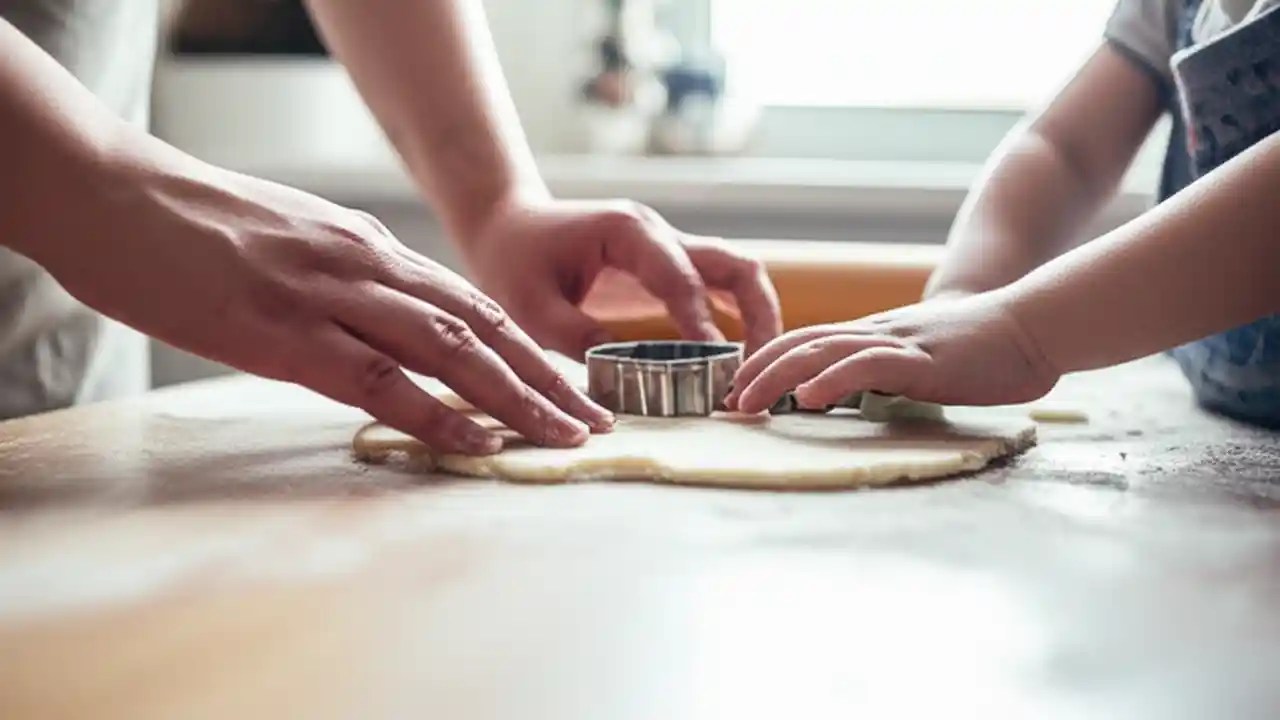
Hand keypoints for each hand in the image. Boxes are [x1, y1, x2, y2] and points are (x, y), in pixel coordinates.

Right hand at [42, 149, 613, 453]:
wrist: (113, 194)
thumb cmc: (193, 224)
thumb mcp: (292, 243)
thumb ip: (346, 281)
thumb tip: (383, 326)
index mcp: (369, 248)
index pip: (470, 304)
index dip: (527, 350)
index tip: (568, 388)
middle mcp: (366, 266)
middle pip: (481, 328)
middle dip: (545, 380)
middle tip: (592, 422)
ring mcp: (330, 295)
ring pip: (449, 351)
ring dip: (515, 400)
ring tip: (561, 439)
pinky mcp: (284, 330)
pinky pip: (378, 376)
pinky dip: (435, 411)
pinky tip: (476, 439)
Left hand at [459, 197, 782, 357]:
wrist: (506, 227)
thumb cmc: (512, 262)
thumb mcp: (530, 306)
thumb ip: (577, 337)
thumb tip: (627, 376)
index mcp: (628, 231)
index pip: (682, 278)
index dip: (702, 324)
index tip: (717, 366)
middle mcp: (659, 234)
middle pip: (736, 266)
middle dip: (759, 318)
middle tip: (758, 370)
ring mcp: (669, 248)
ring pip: (738, 274)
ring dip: (756, 319)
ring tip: (755, 371)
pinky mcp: (668, 269)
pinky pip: (719, 289)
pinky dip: (736, 321)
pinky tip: (734, 362)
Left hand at [723, 291, 1058, 413]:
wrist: (1033, 326)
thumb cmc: (984, 350)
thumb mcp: (922, 359)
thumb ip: (888, 372)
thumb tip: (858, 397)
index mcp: (875, 333)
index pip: (806, 339)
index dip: (766, 360)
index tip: (736, 387)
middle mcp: (877, 332)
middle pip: (800, 343)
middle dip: (756, 371)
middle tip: (725, 402)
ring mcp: (898, 342)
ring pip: (822, 351)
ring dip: (777, 377)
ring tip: (746, 403)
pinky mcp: (922, 359)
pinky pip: (867, 366)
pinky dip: (832, 381)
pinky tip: (806, 398)